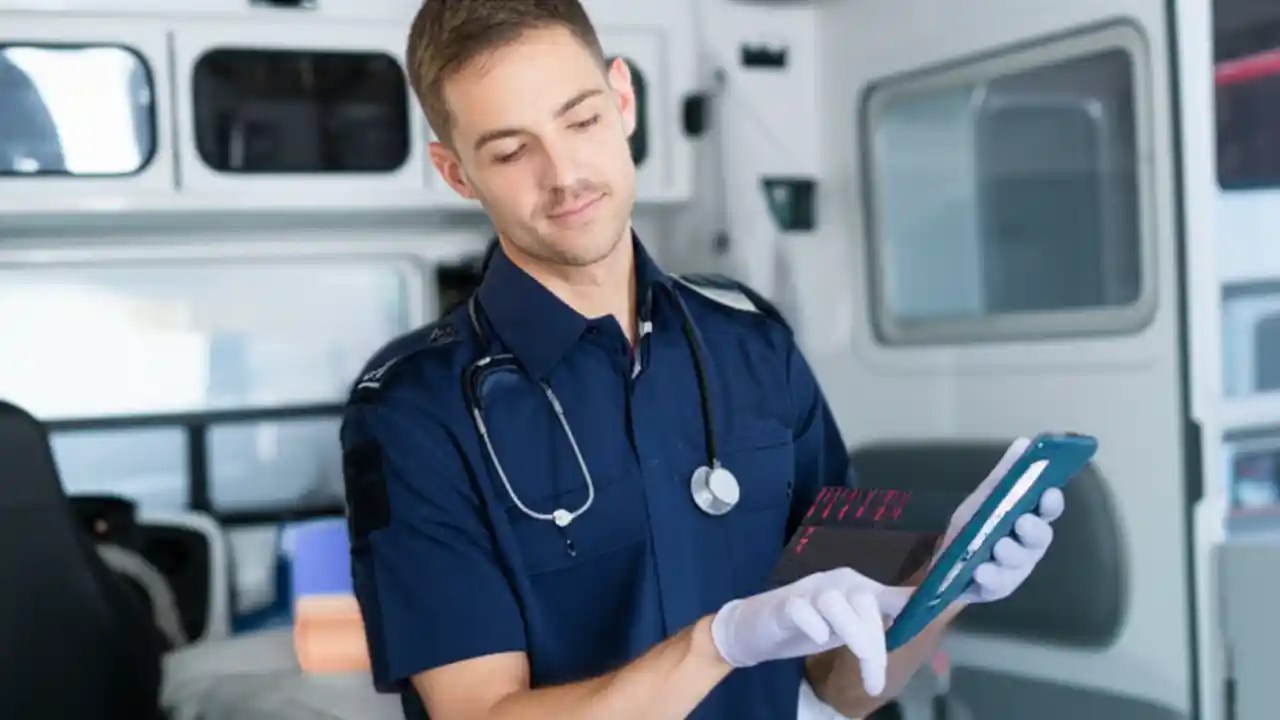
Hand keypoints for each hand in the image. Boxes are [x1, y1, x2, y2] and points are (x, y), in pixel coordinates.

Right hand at [709, 568, 911, 695]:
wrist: (756, 627)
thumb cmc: (808, 626)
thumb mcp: (849, 626)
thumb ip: (877, 622)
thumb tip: (916, 617)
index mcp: (855, 586)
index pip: (890, 597)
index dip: (915, 602)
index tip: (950, 603)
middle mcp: (836, 581)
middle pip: (866, 602)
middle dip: (874, 643)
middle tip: (873, 678)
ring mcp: (809, 590)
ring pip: (837, 603)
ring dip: (849, 634)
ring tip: (851, 659)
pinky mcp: (784, 604)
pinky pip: (802, 610)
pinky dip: (813, 626)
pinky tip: (816, 640)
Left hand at [940, 437, 1065, 604]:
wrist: (948, 564)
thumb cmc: (975, 528)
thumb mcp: (985, 499)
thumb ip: (1005, 476)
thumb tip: (1024, 444)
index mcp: (1030, 520)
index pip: (1048, 509)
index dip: (1051, 502)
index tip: (1048, 492)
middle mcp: (1029, 547)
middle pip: (1040, 538)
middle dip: (1033, 530)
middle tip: (1021, 522)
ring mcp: (1015, 570)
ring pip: (1019, 563)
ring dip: (1010, 553)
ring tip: (997, 547)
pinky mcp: (996, 590)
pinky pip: (996, 585)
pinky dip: (990, 577)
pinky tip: (980, 570)